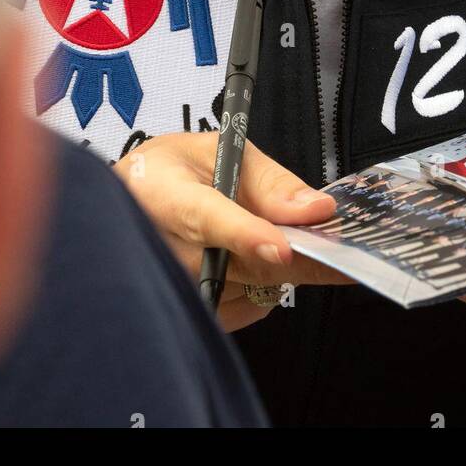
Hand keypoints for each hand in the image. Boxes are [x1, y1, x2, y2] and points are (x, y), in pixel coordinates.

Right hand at [115, 132, 348, 331]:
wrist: (124, 206)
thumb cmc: (171, 172)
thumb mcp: (216, 150)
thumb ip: (268, 180)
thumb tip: (318, 210)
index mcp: (164, 196)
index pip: (208, 220)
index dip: (245, 235)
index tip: (281, 247)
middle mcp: (165, 251)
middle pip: (246, 262)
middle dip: (300, 251)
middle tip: (341, 241)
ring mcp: (177, 290)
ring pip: (258, 285)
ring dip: (282, 262)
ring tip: (267, 229)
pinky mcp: (195, 315)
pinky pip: (253, 304)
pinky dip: (266, 280)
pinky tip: (248, 255)